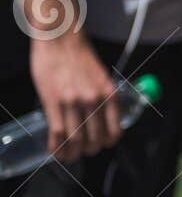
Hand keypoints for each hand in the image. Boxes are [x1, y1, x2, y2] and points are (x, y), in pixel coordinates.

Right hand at [29, 33, 119, 160]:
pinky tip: (55, 151)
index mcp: (108, 94)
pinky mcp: (53, 103)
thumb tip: (104, 116)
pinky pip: (56, 133)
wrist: (60, 40)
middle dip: (89, 150)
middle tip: (84, 152)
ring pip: (75, 139)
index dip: (108, 142)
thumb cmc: (80, 56)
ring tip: (69, 157)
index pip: (114, 130)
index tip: (103, 144)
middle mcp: (93, 101)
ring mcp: (72, 103)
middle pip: (94, 139)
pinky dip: (56, 147)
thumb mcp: (101, 76)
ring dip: (72, 153)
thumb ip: (103, 96)